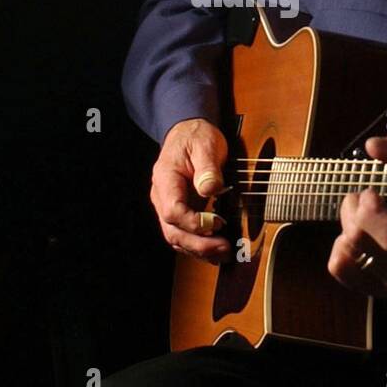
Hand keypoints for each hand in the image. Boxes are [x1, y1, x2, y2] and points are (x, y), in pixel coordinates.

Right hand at [150, 118, 230, 263]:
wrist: (188, 133)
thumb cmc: (195, 137)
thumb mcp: (205, 144)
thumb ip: (207, 167)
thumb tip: (210, 188)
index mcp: (165, 179)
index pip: (172, 211)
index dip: (194, 222)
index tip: (217, 222)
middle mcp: (162, 197)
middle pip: (172, 231)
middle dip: (198, 244)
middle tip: (224, 247)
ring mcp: (168, 206)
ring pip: (176, 238)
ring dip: (199, 250)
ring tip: (224, 253)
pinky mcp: (179, 212)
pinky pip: (184, 235)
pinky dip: (199, 246)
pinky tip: (216, 251)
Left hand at [328, 128, 386, 297]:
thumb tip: (374, 147)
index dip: (371, 214)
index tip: (374, 193)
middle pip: (367, 246)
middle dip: (356, 215)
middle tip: (366, 198)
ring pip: (354, 258)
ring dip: (348, 230)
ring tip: (362, 216)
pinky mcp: (385, 288)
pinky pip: (345, 273)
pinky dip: (339, 251)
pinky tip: (350, 237)